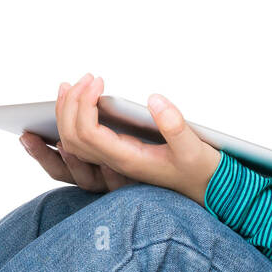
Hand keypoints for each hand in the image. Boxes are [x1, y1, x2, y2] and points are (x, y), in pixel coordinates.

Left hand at [29, 72, 222, 205]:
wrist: (208, 192)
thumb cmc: (200, 172)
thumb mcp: (194, 149)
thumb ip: (175, 126)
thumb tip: (154, 98)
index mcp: (128, 161)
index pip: (88, 134)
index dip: (84, 104)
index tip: (97, 80)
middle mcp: (114, 165)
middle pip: (72, 138)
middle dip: (69, 105)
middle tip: (82, 78)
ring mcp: (112, 164)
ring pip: (71, 147)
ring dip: (62, 117)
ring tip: (65, 89)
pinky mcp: (116, 159)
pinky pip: (80, 149)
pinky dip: (68, 129)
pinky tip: (68, 112)